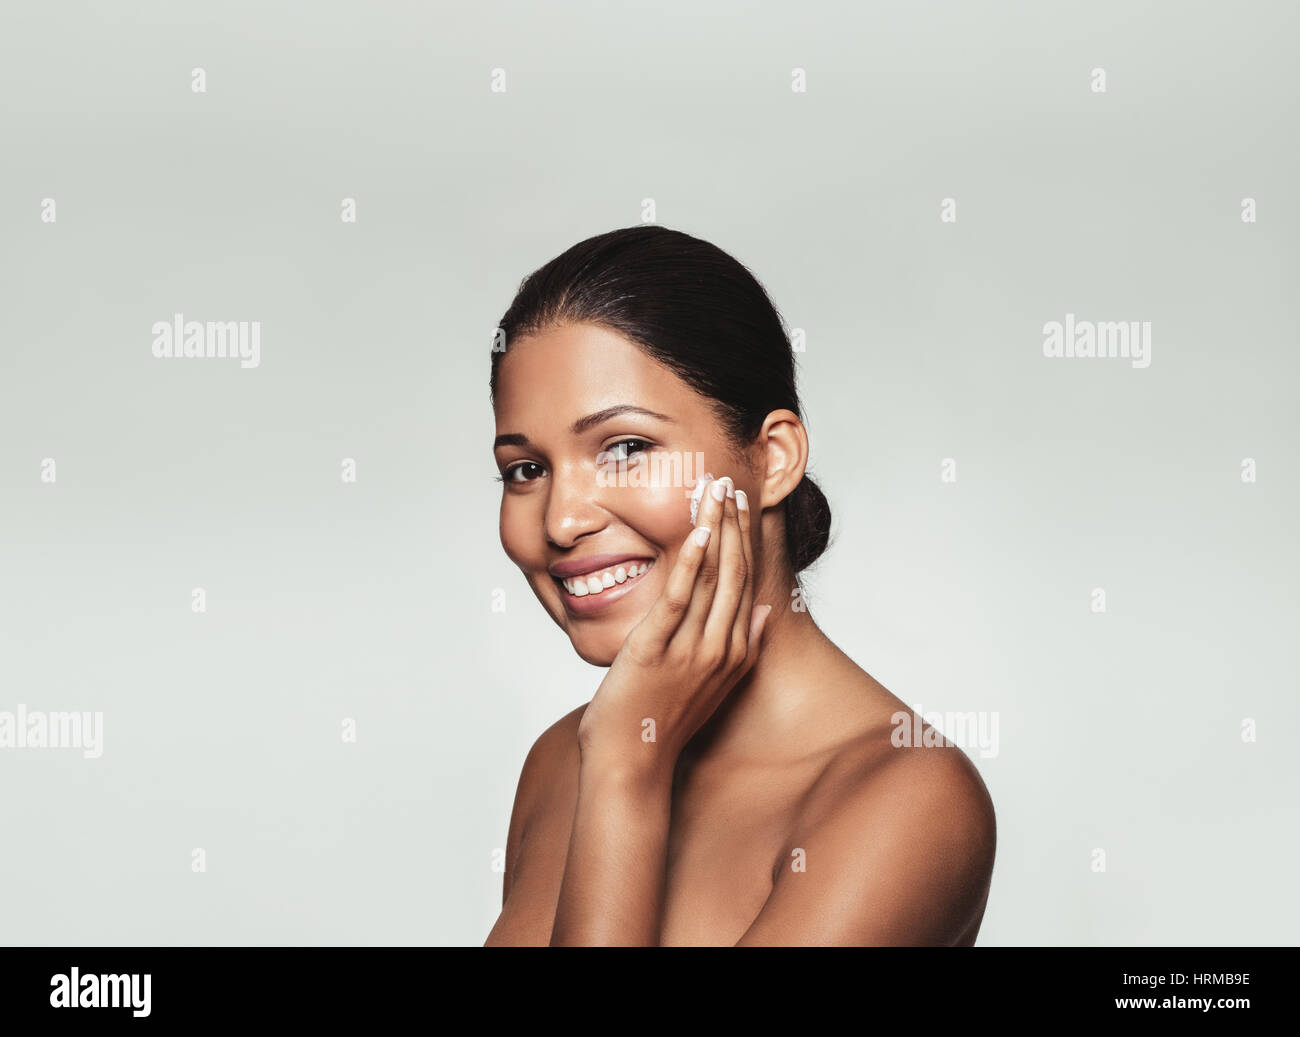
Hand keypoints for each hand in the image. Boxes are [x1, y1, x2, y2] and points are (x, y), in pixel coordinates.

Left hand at [577, 475, 773, 778]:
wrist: (631, 765)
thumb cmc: (663, 724)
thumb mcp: (714, 686)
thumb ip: (744, 647)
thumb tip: (766, 614)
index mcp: (734, 653)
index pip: (746, 583)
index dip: (745, 540)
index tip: (743, 505)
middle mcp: (720, 648)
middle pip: (736, 573)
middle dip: (736, 524)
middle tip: (733, 483)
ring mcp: (691, 650)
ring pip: (713, 578)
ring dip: (715, 528)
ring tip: (715, 490)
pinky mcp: (657, 650)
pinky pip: (679, 598)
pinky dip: (690, 561)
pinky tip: (697, 530)